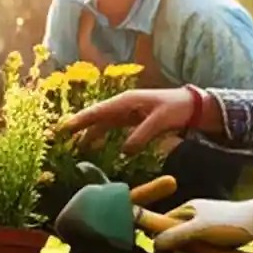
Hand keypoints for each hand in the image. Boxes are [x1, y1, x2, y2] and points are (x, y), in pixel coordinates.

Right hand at [59, 88, 197, 153]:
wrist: (192, 105)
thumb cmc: (176, 108)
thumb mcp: (159, 121)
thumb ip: (141, 136)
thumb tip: (123, 151)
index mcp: (126, 101)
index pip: (98, 111)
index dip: (81, 120)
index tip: (64, 128)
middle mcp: (122, 105)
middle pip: (96, 116)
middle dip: (78, 126)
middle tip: (60, 138)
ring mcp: (126, 112)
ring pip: (102, 123)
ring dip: (88, 133)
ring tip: (74, 146)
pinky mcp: (132, 120)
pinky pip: (111, 127)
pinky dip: (100, 135)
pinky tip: (93, 145)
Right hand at [152, 191, 252, 250]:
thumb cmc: (227, 224)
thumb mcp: (197, 231)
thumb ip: (174, 236)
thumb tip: (154, 245)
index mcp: (187, 208)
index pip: (164, 221)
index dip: (161, 237)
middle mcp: (195, 212)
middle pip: (176, 230)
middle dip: (176, 246)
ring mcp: (208, 220)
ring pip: (190, 237)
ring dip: (190, 249)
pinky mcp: (219, 229)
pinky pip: (203, 241)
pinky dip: (203, 249)